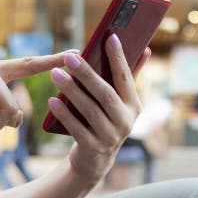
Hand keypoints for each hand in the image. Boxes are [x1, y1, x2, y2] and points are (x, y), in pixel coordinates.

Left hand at [47, 34, 150, 184]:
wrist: (95, 160)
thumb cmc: (106, 121)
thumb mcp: (120, 103)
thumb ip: (127, 77)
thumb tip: (144, 49)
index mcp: (134, 106)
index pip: (126, 78)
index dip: (119, 58)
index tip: (110, 37)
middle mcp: (126, 122)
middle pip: (105, 94)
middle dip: (87, 74)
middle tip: (69, 57)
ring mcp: (110, 137)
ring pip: (89, 110)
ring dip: (71, 91)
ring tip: (55, 74)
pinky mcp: (93, 149)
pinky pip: (77, 128)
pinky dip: (64, 114)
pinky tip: (53, 100)